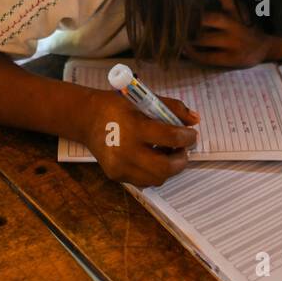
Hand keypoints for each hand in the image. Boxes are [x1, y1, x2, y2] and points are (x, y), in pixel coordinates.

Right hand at [82, 89, 197, 187]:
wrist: (86, 118)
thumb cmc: (117, 106)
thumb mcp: (144, 99)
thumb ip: (172, 108)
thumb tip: (195, 120)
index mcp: (134, 127)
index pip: (170, 137)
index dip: (187, 137)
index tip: (191, 135)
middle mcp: (126, 151)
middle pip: (165, 167)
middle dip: (181, 160)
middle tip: (183, 150)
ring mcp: (119, 166)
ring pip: (156, 179)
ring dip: (168, 168)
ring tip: (167, 154)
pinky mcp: (115, 175)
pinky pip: (143, 181)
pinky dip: (153, 172)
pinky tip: (152, 159)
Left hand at [186, 0, 272, 67]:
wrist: (265, 49)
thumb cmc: (245, 28)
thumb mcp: (239, 10)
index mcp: (236, 11)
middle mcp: (235, 25)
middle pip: (210, 18)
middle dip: (193, 20)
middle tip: (178, 21)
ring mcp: (234, 42)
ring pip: (205, 39)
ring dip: (189, 39)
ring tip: (177, 38)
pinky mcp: (232, 58)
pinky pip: (207, 57)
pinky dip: (194, 55)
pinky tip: (186, 52)